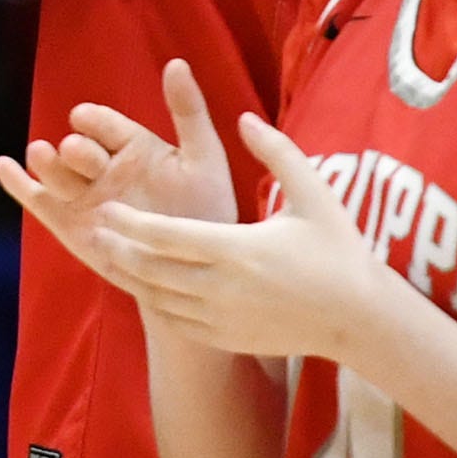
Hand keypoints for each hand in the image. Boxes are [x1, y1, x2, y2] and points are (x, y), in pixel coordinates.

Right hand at [0, 60, 240, 288]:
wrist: (197, 269)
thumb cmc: (206, 210)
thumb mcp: (204, 157)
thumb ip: (189, 112)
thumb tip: (176, 62)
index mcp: (132, 145)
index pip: (105, 123)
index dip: (93, 120)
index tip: (85, 117)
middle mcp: (103, 166)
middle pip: (78, 149)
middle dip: (75, 149)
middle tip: (75, 150)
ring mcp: (83, 194)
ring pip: (57, 174)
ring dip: (45, 163)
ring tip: (40, 153)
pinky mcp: (67, 222)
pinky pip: (38, 200)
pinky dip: (18, 184)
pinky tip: (3, 167)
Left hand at [87, 108, 395, 364]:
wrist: (359, 318)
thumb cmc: (338, 249)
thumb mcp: (314, 193)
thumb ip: (277, 151)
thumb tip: (244, 117)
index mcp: (237, 248)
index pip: (166, 236)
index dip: (131, 223)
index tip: (108, 208)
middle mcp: (222, 288)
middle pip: (152, 269)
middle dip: (119, 249)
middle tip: (97, 229)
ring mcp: (223, 319)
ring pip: (159, 299)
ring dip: (132, 277)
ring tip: (111, 255)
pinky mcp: (227, 340)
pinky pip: (178, 322)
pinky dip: (157, 304)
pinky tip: (147, 287)